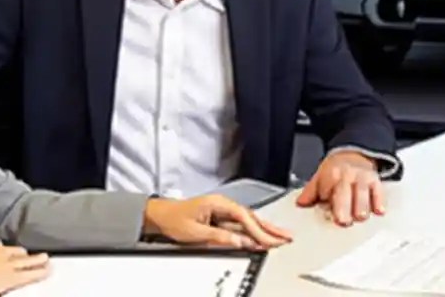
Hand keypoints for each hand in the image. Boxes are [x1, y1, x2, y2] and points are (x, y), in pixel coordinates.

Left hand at [142, 195, 292, 249]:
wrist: (159, 216)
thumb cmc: (173, 219)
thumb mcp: (195, 232)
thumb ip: (219, 237)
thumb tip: (240, 242)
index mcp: (218, 203)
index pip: (244, 217)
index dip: (258, 230)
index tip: (268, 241)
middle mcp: (222, 205)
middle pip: (251, 217)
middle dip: (269, 228)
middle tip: (286, 237)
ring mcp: (222, 212)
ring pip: (247, 222)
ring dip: (263, 230)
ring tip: (280, 238)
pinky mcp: (220, 219)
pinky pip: (240, 226)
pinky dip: (252, 232)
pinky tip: (260, 239)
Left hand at [296, 150, 384, 225]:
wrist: (354, 155)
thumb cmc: (336, 170)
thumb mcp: (320, 176)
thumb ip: (311, 192)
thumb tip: (301, 204)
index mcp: (331, 175)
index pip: (326, 190)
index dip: (326, 200)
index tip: (325, 207)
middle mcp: (347, 175)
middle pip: (345, 193)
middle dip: (344, 207)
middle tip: (342, 221)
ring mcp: (362, 178)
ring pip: (363, 194)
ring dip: (361, 207)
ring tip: (360, 217)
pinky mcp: (375, 181)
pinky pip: (378, 191)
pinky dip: (379, 202)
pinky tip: (378, 211)